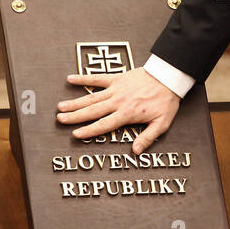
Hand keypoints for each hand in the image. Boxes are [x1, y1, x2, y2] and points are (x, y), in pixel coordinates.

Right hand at [56, 67, 180, 153]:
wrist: (169, 77)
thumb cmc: (166, 101)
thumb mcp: (161, 123)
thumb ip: (147, 138)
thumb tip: (136, 151)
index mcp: (127, 114)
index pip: (104, 125)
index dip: (89, 130)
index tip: (75, 134)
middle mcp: (118, 101)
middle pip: (92, 111)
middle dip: (75, 116)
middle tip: (60, 120)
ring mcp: (116, 89)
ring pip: (91, 97)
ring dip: (75, 102)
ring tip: (60, 107)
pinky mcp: (117, 78)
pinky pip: (98, 78)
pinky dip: (84, 78)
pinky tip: (70, 79)